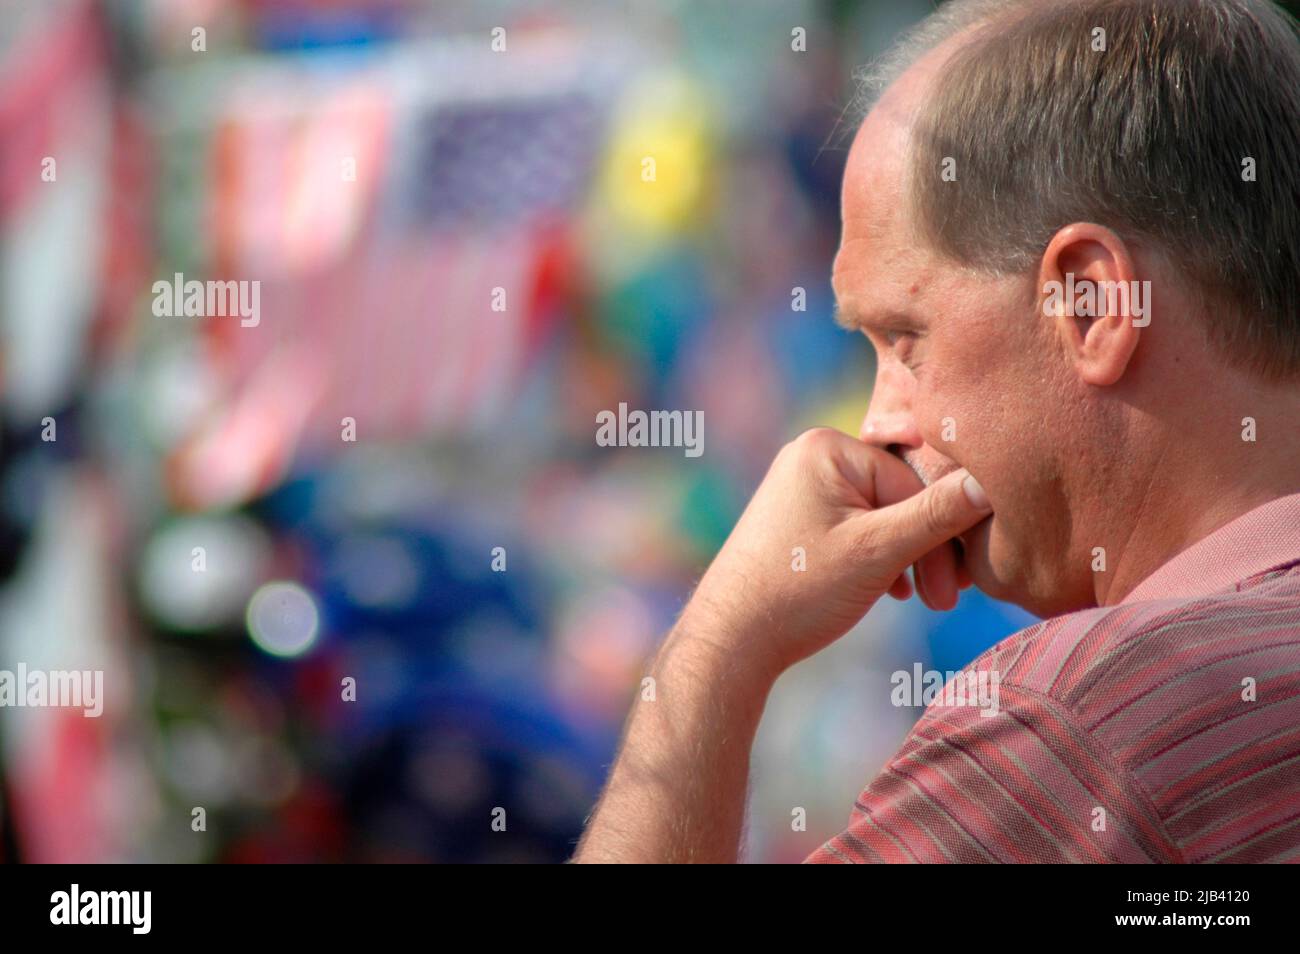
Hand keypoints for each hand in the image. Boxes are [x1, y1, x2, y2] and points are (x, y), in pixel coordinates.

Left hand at [679, 427, 991, 681]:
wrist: (732, 639)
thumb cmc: (799, 591)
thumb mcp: (878, 551)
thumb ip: (938, 515)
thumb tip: (992, 482)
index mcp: (828, 446)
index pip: (914, 482)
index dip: (941, 537)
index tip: (953, 590)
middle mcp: (813, 454)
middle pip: (899, 496)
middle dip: (925, 549)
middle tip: (943, 602)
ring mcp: (804, 484)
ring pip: (883, 515)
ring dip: (908, 557)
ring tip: (921, 599)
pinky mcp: (801, 515)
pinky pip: (859, 526)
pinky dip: (880, 557)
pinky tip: (892, 590)